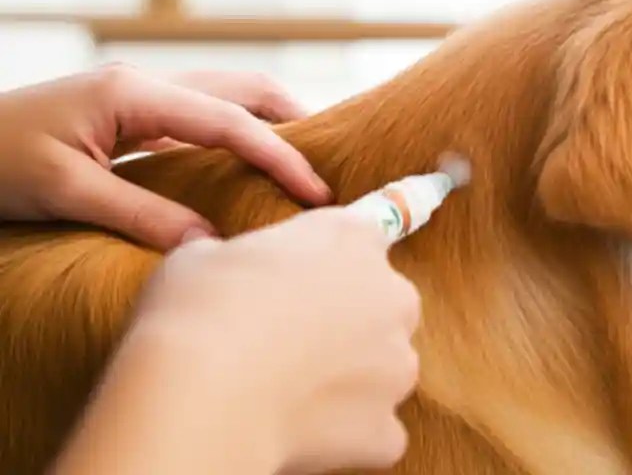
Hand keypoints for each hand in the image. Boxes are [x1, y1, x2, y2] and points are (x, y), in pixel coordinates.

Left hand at [0, 65, 331, 248]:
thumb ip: (141, 213)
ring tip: (302, 167)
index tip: (318, 193)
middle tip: (328, 169)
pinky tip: (248, 168)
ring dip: (270, 124)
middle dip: (294, 122)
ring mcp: (138, 94)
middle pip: (244, 88)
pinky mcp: (130, 113)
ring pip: (227, 96)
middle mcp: (145, 82)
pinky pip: (203, 117)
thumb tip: (208, 242)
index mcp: (133, 92)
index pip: (230, 121)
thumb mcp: (64, 192)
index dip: (281, 156)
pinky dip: (238, 135)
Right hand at [54, 208, 421, 474]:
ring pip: (384, 368)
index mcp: (350, 239)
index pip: (363, 236)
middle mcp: (390, 295)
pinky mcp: (387, 427)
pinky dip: (346, 435)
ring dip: (351, 378)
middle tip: (289, 341)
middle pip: (383, 305)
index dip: (332, 259)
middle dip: (349, 321)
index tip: (309, 275)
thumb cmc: (195, 313)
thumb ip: (236, 255)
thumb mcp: (202, 257)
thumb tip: (223, 264)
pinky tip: (301, 434)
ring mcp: (397, 364)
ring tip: (289, 392)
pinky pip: (374, 430)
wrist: (200, 398)